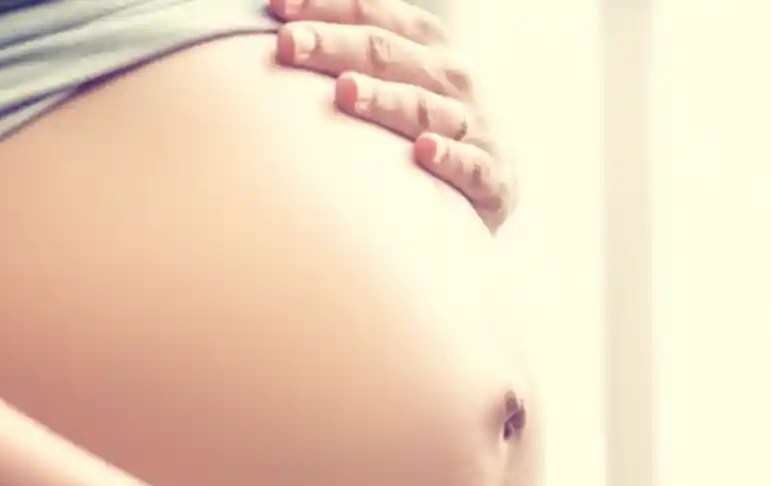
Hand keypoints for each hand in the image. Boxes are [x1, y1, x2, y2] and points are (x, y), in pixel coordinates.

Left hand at [270, 0, 518, 233]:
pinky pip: (470, 165)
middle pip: (389, 54)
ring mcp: (474, 126)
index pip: (375, 16)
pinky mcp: (492, 177)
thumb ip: (360, 52)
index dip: (327, 7)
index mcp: (430, 46)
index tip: (276, 9)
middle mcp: (454, 79)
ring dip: (384, 98)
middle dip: (335, 46)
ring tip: (344, 91)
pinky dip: (448, 157)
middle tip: (288, 45)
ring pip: (423, 107)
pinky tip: (423, 152)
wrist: (493, 183)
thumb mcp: (404, 77)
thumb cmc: (428, 125)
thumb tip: (285, 27)